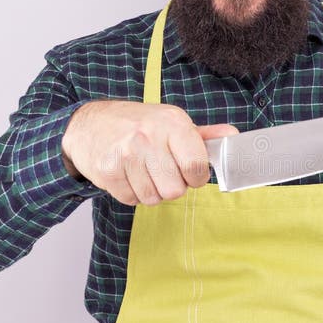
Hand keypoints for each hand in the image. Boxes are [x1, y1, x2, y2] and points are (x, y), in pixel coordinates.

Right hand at [61, 99, 237, 204]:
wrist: (89, 124)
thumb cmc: (136, 125)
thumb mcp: (171, 123)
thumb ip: (203, 136)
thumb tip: (233, 137)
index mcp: (172, 122)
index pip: (197, 168)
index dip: (196, 178)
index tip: (189, 174)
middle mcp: (149, 135)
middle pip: (175, 190)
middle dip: (172, 186)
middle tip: (161, 171)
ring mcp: (127, 153)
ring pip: (153, 198)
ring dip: (151, 191)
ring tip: (142, 171)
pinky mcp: (108, 170)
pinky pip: (131, 200)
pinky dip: (131, 193)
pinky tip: (127, 175)